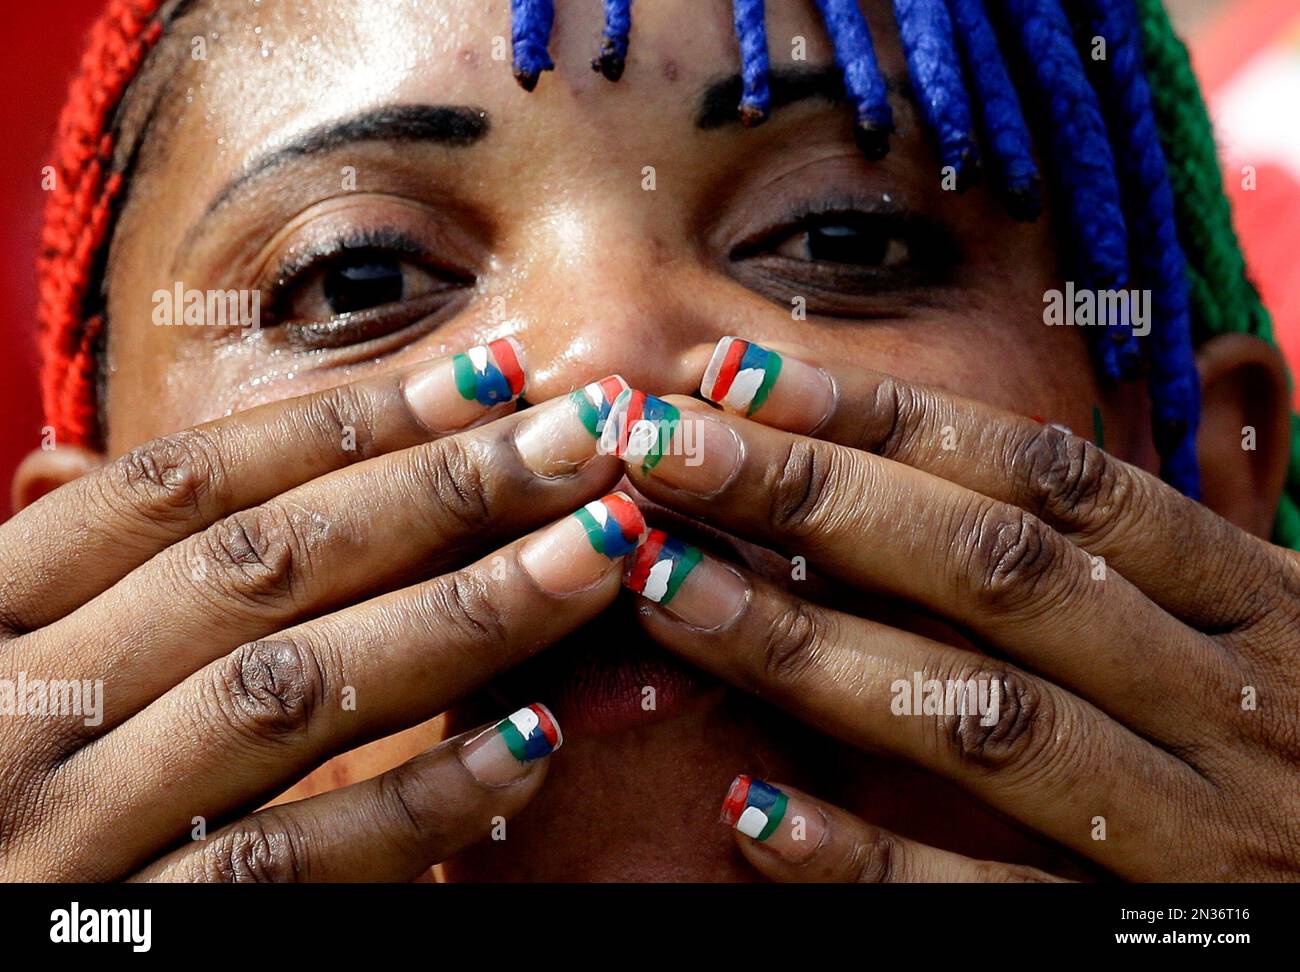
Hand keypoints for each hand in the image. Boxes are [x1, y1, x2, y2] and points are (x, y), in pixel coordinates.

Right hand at [0, 342, 630, 880]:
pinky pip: (293, 865)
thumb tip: (364, 485)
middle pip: (258, 567)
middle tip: (584, 437)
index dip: (347, 421)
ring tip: (598, 554)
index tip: (495, 374)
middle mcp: (12, 712)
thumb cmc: (26, 790)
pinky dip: (423, 799)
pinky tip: (534, 740)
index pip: (181, 484)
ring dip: (464, 614)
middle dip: (442, 492)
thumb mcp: (51, 670)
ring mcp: (64, 838)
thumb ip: (160, 595)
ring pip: (288, 693)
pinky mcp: (130, 950)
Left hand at [608, 337, 1299, 880]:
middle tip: (665, 449)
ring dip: (808, 647)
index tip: (746, 377)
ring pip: (977, 718)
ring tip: (667, 586)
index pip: (1049, 481)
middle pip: (994, 573)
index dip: (890, 420)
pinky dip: (866, 856)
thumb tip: (933, 469)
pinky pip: (991, 900)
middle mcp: (1224, 705)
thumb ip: (1130, 563)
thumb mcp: (1257, 632)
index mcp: (1253, 605)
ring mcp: (1189, 836)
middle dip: (815, 499)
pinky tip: (749, 806)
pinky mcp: (1143, 948)